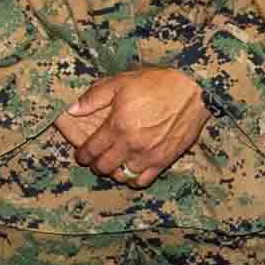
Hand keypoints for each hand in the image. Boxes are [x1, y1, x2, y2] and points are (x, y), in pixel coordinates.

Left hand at [60, 67, 210, 184]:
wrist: (193, 91)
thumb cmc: (157, 84)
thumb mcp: (121, 83)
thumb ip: (94, 97)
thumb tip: (71, 109)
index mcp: (118, 125)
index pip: (90, 151)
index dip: (82, 155)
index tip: (82, 153)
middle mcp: (131, 144)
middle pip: (103, 167)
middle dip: (95, 164)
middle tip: (96, 158)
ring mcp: (148, 155)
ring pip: (121, 176)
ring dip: (113, 172)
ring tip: (114, 162)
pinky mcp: (163, 161)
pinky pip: (142, 181)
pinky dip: (133, 178)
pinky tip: (131, 168)